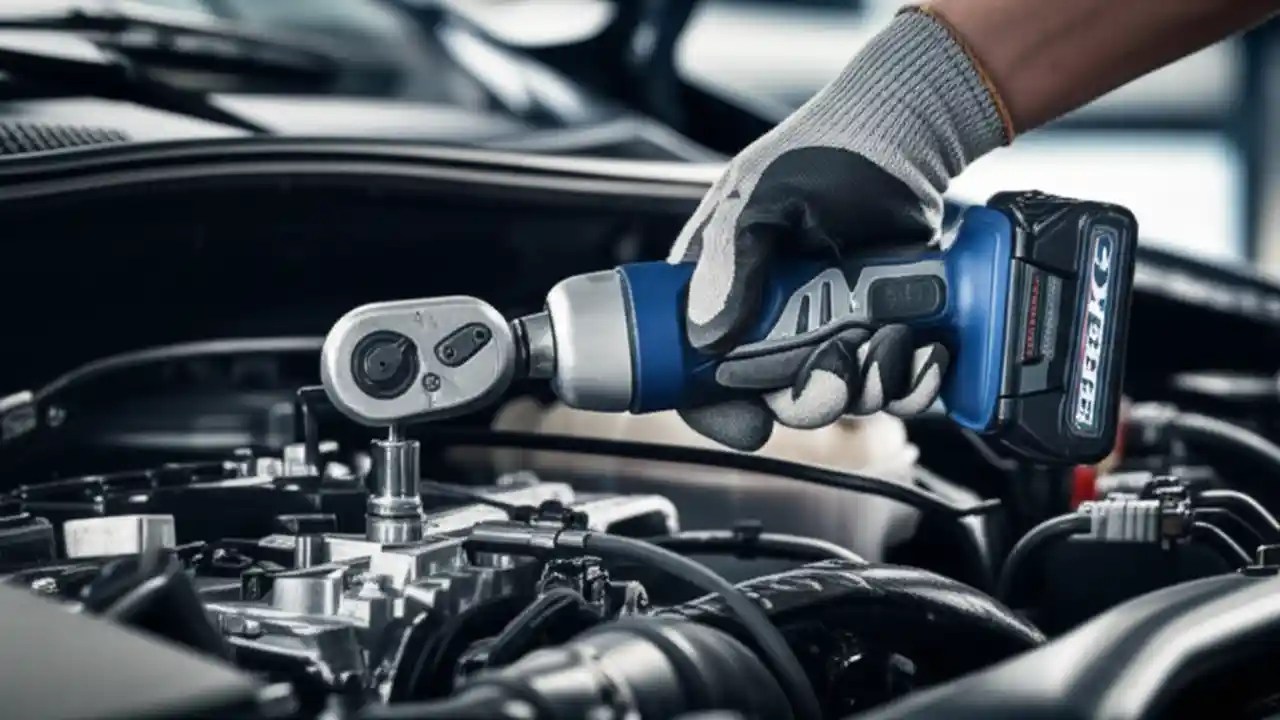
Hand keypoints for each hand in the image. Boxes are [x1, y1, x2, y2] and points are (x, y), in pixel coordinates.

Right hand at [669, 144, 949, 450]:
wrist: (904, 138)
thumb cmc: (820, 157)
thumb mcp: (757, 202)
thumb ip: (730, 266)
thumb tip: (708, 338)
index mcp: (723, 294)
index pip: (698, 374)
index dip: (718, 408)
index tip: (750, 421)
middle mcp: (771, 322)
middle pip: (776, 400)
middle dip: (812, 395)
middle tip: (839, 358)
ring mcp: (829, 332)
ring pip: (840, 400)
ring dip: (870, 381)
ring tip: (890, 332)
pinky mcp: (881, 334)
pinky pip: (894, 387)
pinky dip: (912, 378)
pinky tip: (921, 345)